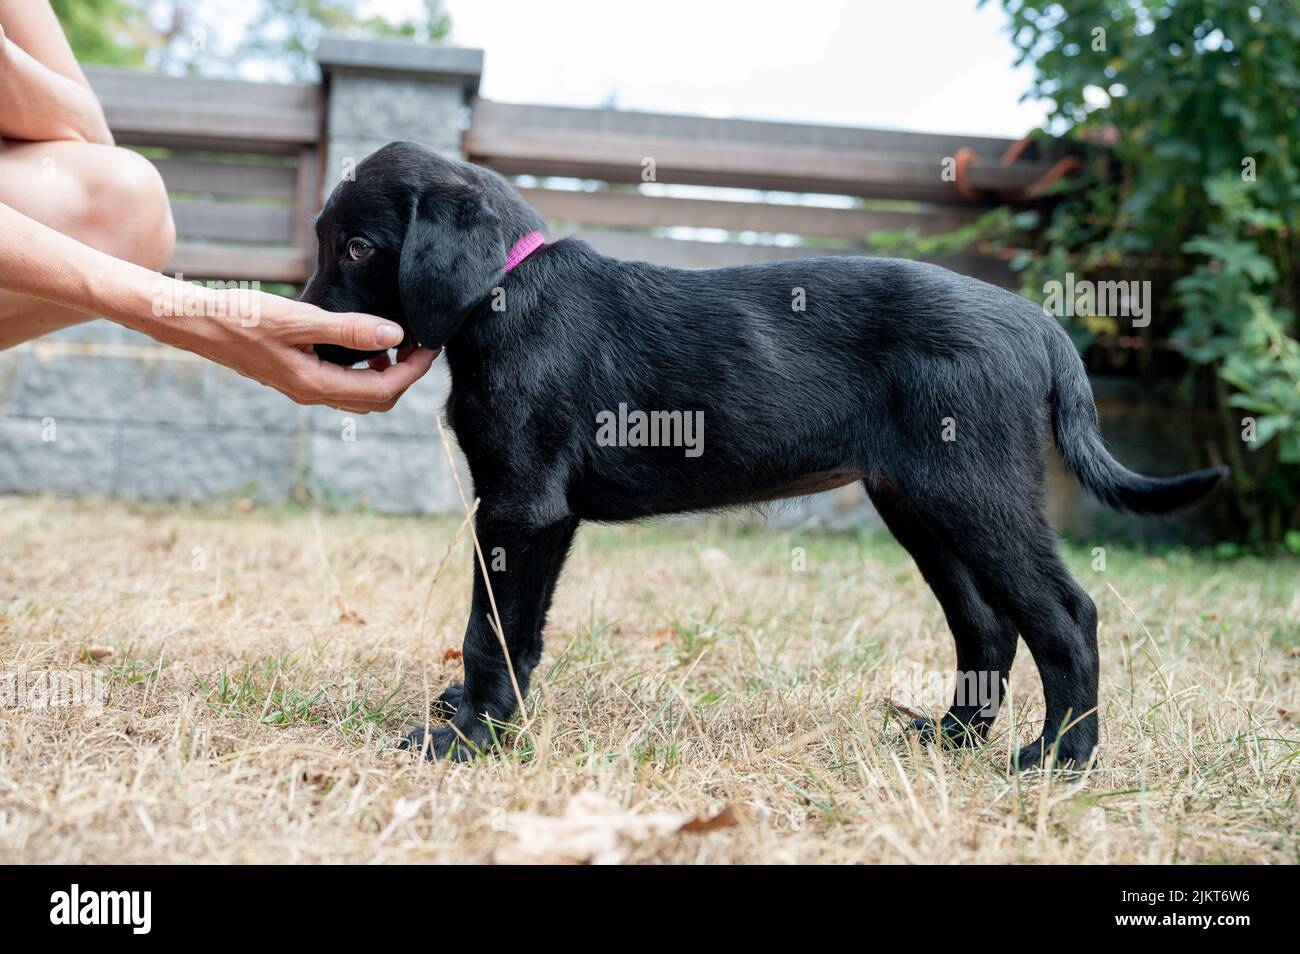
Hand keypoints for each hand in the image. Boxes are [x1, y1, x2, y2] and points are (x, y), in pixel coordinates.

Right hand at [152, 286, 437, 413]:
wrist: (188, 321)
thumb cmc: (237, 316)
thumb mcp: (296, 318)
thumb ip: (346, 328)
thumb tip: (394, 334)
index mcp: (314, 385)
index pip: (383, 390)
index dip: (414, 370)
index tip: (431, 345)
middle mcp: (310, 393)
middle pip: (376, 398)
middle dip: (406, 374)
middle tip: (422, 342)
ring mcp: (301, 386)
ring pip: (358, 392)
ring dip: (385, 370)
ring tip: (398, 338)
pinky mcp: (293, 373)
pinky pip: (340, 380)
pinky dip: (361, 366)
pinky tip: (362, 339)